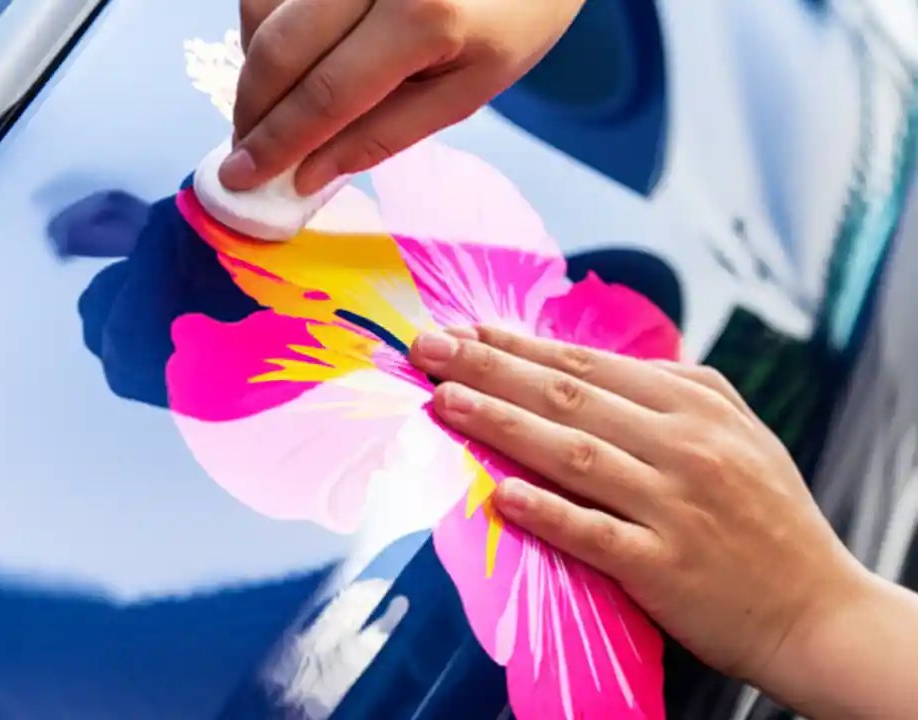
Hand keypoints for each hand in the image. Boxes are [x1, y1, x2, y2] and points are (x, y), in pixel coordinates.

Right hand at [221, 0, 584, 194]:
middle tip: (242, 154)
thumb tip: (307, 175)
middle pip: (279, 48)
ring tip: (275, 104)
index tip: (241, 178)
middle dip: (250, 110)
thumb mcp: (471, 89)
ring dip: (254, 65)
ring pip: (262, 7)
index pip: (325, 94)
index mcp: (424, 15)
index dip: (277, 143)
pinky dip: (265, 23)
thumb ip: (386, 133)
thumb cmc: (516, 16)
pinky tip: (289, 55)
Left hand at [408, 326, 884, 712]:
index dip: (522, 346)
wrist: (817, 612)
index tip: (466, 330)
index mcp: (697, 406)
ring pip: (573, 454)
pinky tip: (502, 494)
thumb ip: (673, 389)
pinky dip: (549, 511)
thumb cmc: (766, 516)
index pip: (591, 366)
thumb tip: (589, 361)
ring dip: (502, 423)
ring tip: (445, 400)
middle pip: (568, 397)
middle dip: (491, 367)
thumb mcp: (737, 432)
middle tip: (428, 348)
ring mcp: (674, 507)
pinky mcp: (664, 567)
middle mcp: (684, 447)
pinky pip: (595, 533)